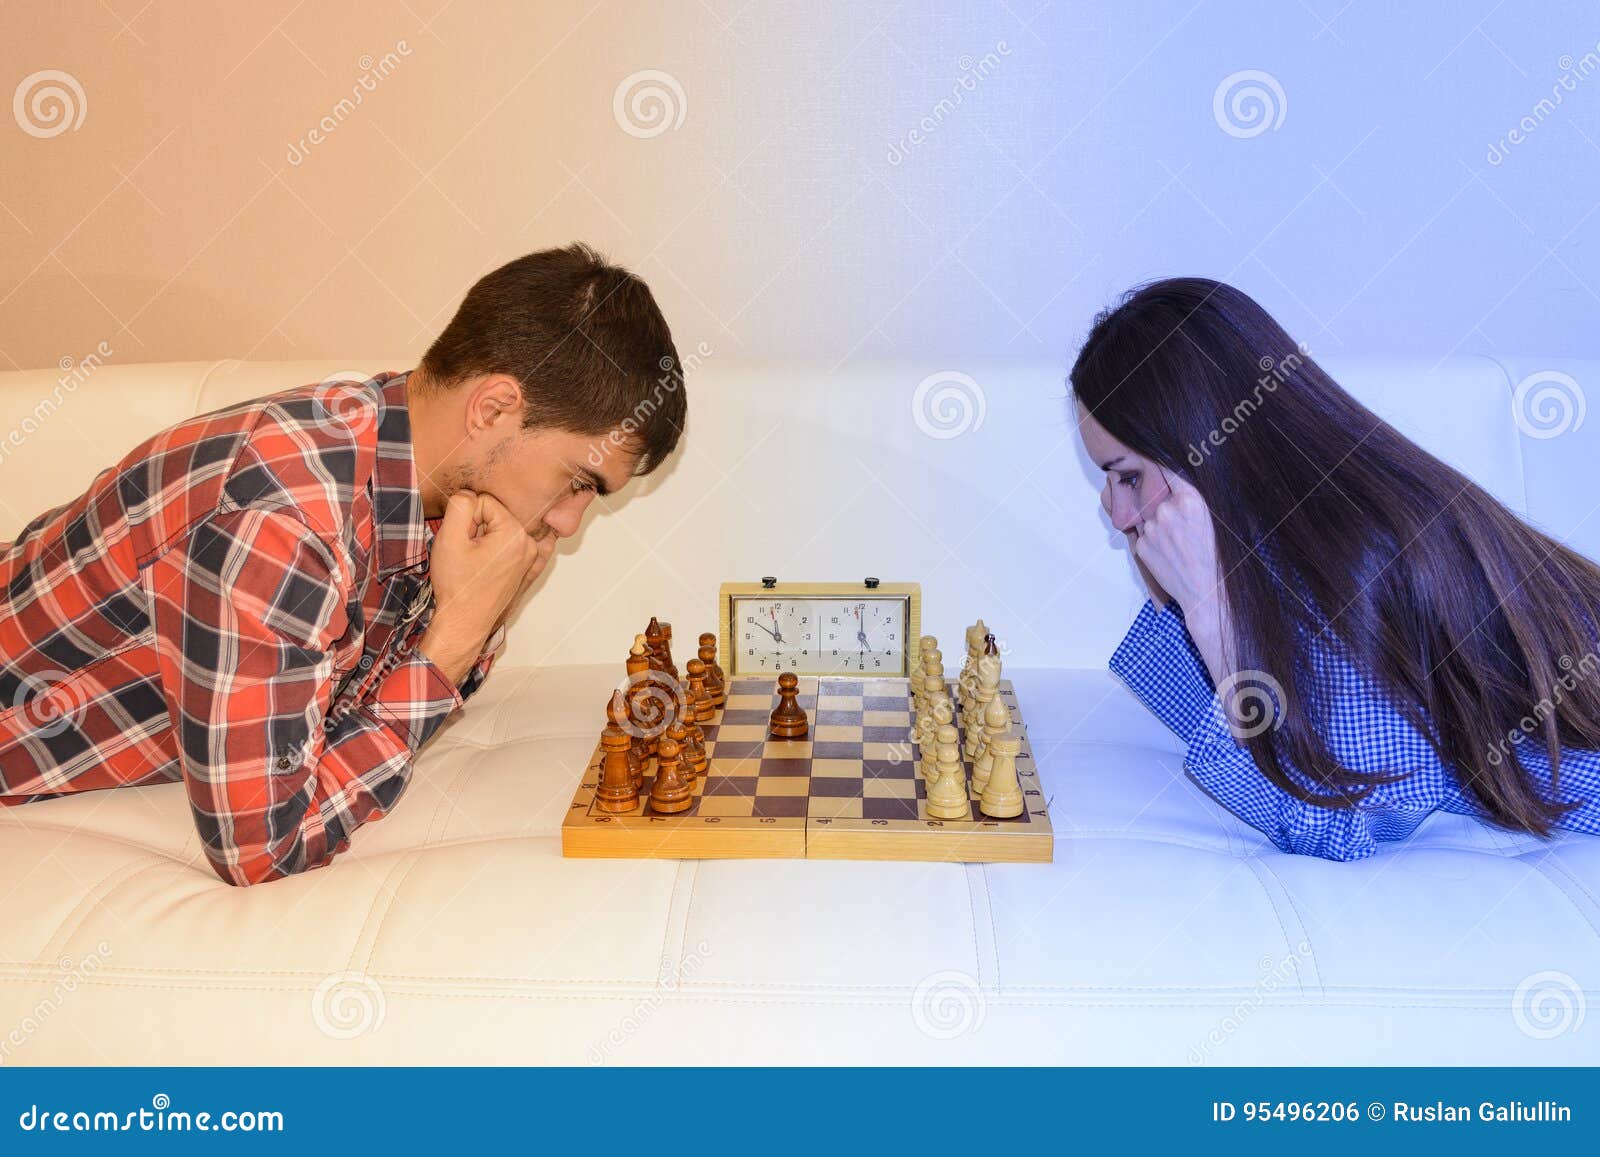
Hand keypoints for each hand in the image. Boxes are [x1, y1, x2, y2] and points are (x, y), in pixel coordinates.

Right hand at [418, 492, 552, 682]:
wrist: (464, 623)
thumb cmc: (458, 586)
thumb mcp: (449, 538)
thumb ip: (460, 504)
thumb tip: (469, 495)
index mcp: (515, 533)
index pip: (483, 502)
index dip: (465, 519)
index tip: (462, 542)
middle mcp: (530, 544)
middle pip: (495, 516)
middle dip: (477, 528)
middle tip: (468, 553)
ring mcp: (532, 559)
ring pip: (503, 530)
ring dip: (488, 538)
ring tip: (477, 562)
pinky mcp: (529, 571)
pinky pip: (521, 545)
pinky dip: (508, 545)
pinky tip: (497, 555)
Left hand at [1132, 469, 1233, 682]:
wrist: (1209, 593)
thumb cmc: (1221, 556)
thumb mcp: (1219, 518)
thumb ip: (1199, 495)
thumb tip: (1187, 472)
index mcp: (1190, 499)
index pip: (1168, 467)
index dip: (1163, 461)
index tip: (1158, 452)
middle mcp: (1166, 510)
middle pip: (1158, 492)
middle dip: (1165, 498)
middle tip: (1182, 517)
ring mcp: (1151, 529)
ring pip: (1151, 514)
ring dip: (1160, 520)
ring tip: (1181, 540)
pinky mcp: (1142, 546)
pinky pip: (1145, 533)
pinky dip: (1155, 538)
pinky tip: (1172, 550)